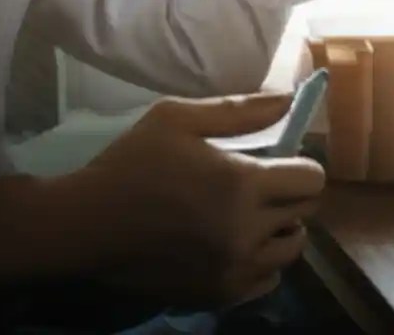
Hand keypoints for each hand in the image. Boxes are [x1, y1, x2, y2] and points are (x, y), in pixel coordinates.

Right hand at [81, 93, 325, 307]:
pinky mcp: (218, 294)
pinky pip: (268, 280)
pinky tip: (237, 247)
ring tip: (252, 218)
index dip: (300, 166)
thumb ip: (239, 111)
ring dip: (281, 230)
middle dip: (290, 195)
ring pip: (292, 249)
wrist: (81, 226)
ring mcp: (234, 267)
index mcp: (243, 184)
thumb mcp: (176, 119)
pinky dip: (262, 263)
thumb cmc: (129, 165)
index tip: (277, 164)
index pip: (312, 179)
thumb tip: (289, 99)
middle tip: (261, 189)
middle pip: (305, 212)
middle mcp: (247, 230)